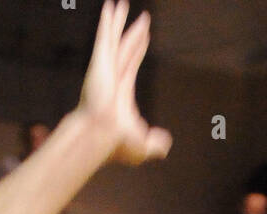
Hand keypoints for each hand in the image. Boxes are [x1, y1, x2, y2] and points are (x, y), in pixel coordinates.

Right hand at [78, 1, 171, 165]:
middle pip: (125, 48)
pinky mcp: (101, 62)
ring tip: (121, 4)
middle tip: (142, 18)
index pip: (132, 65)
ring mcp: (106, 68)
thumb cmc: (116, 145)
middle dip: (133, 33)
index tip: (144, 37)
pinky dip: (107, 22)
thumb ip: (154, 144)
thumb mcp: (142, 146)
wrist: (101, 137)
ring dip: (118, 21)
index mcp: (121, 93)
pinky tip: (110, 7)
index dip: (139, 50)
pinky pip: (105, 36)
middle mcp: (112, 78)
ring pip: (114, 38)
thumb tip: (165, 144)